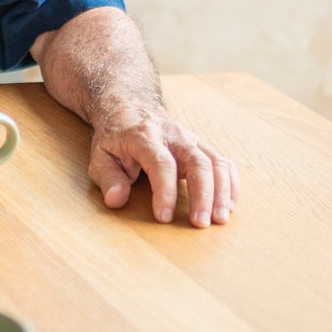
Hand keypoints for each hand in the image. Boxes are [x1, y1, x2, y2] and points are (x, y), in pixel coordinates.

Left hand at [87, 112, 237, 227]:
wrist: (131, 107)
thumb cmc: (115, 137)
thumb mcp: (100, 156)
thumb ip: (107, 178)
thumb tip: (116, 199)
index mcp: (144, 136)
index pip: (161, 163)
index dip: (164, 191)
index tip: (164, 217)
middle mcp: (174, 136)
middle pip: (198, 162)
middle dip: (203, 195)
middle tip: (200, 224)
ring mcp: (191, 140)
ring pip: (216, 162)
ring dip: (222, 192)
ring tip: (219, 219)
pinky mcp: (202, 147)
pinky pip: (224, 163)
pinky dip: (231, 184)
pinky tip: (228, 205)